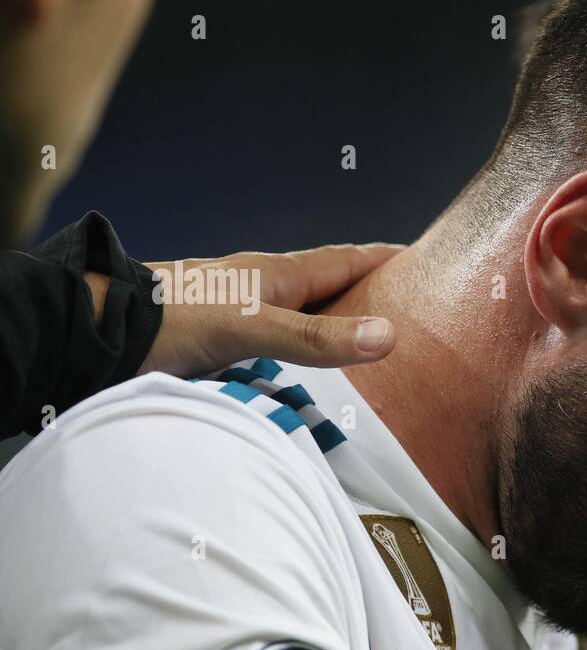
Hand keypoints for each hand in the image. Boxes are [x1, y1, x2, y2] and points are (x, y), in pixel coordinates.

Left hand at [124, 243, 401, 376]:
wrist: (96, 334)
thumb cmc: (170, 320)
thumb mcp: (252, 326)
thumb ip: (316, 336)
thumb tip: (388, 335)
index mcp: (278, 274)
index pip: (348, 260)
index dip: (388, 260)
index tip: (427, 264)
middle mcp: (265, 292)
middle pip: (332, 292)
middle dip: (372, 301)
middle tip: (415, 323)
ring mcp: (244, 319)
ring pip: (306, 324)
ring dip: (338, 337)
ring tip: (376, 363)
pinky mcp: (224, 349)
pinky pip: (282, 353)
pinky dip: (307, 366)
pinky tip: (314, 389)